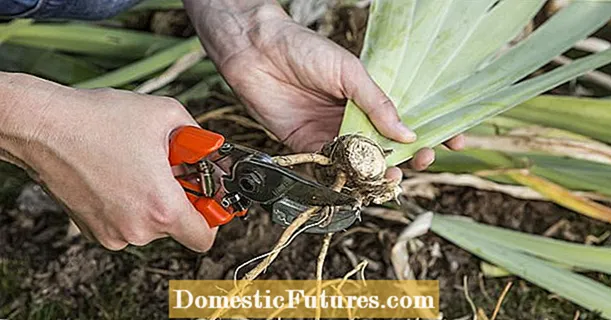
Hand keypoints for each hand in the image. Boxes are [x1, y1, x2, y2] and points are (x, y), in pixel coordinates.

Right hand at [0, 73, 214, 251]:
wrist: (43, 126)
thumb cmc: (100, 120)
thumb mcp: (167, 115)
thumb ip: (201, 138)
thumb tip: (212, 151)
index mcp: (162, 208)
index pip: (204, 238)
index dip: (212, 217)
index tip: (206, 198)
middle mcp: (137, 230)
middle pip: (176, 226)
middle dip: (178, 198)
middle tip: (168, 167)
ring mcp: (111, 233)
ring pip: (149, 223)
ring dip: (152, 199)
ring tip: (138, 166)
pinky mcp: (92, 230)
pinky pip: (125, 222)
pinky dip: (128, 203)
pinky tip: (118, 173)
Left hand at [184, 1, 462, 172]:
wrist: (257, 52)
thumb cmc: (306, 51)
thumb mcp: (350, 72)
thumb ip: (377, 104)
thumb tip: (408, 133)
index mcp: (369, 97)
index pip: (406, 119)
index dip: (431, 131)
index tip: (456, 140)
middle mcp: (354, 118)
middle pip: (388, 145)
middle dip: (410, 156)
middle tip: (424, 159)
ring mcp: (332, 134)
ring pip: (363, 160)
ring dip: (380, 171)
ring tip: (394, 174)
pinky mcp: (308, 146)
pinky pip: (333, 166)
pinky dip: (349, 176)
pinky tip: (362, 179)